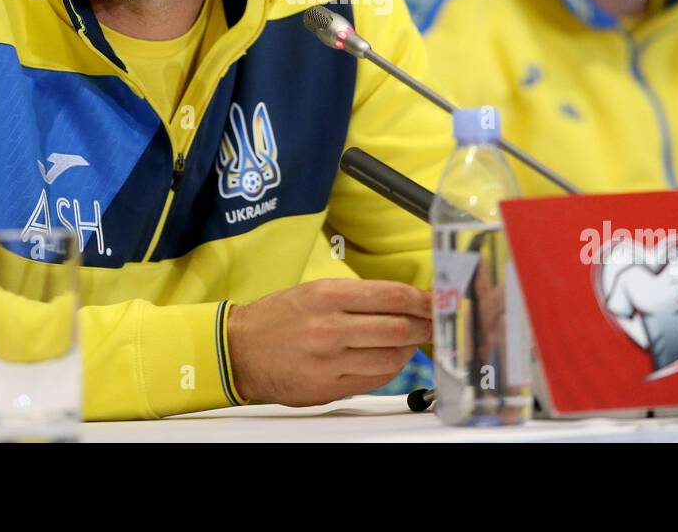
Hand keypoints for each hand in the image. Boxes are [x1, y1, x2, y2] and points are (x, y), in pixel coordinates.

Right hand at [227, 279, 431, 405]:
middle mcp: (330, 327)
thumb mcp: (314, 291)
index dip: (423, 299)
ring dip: (409, 349)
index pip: (392, 295)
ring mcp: (330, 360)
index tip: (437, 301)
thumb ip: (358, 297)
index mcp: (328, 295)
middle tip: (434, 323)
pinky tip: (389, 359)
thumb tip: (403, 301)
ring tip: (410, 341)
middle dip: (424, 326)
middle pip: (398, 327)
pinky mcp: (328, 387)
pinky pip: (375, 379)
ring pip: (391, 356)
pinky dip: (390, 368)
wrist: (240, 350)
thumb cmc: (278, 318)